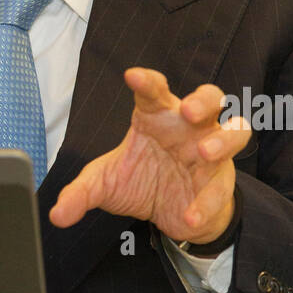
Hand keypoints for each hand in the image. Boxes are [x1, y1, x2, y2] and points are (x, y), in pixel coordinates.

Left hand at [48, 68, 250, 243]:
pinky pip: (223, 186)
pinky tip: (189, 215)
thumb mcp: (105, 185)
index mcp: (157, 116)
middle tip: (187, 110)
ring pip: (235, 130)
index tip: (132, 76)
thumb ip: (80, 194)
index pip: (154, 91)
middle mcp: (188, 128)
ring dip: (223, 138)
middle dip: (202, 100)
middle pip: (210, 97)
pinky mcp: (221, 182)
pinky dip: (207, 201)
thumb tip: (57, 214)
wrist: (172, 215)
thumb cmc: (142, 181)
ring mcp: (211, 152)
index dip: (146, 81)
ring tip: (203, 152)